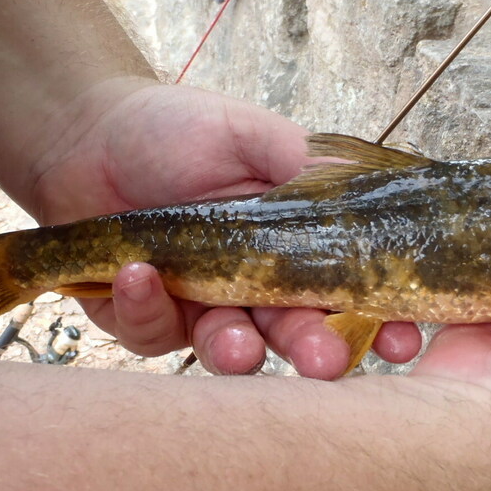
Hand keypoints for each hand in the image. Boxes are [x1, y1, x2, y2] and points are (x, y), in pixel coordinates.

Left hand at [31, 78, 420, 378]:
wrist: (88, 135)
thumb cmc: (175, 129)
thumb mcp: (246, 132)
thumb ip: (300, 160)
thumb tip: (356, 185)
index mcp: (294, 246)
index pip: (348, 291)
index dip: (378, 318)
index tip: (403, 335)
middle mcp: (255, 287)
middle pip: (296, 333)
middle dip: (315, 351)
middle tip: (325, 361)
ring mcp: (201, 309)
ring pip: (230, 351)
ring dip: (236, 351)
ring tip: (234, 342)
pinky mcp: (145, 319)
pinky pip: (154, 335)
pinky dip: (147, 308)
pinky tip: (140, 273)